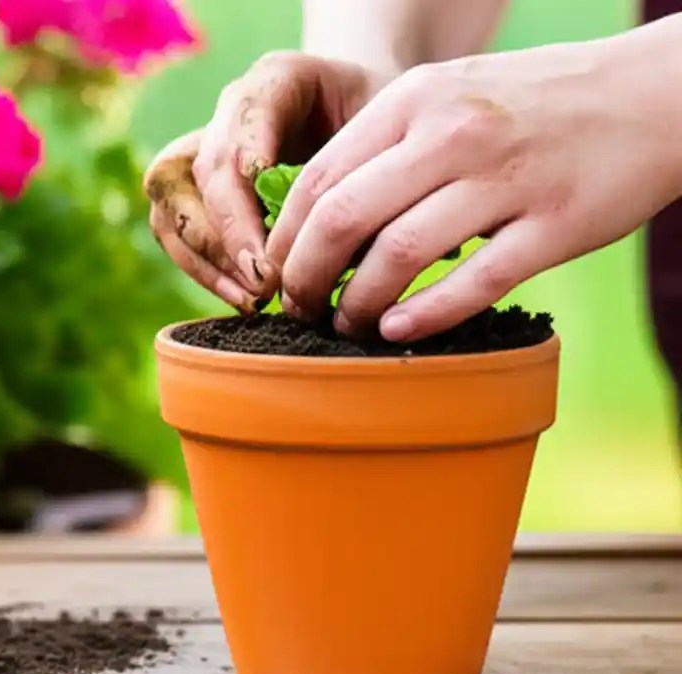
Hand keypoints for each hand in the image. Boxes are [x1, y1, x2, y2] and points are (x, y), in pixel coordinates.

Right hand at [142, 52, 393, 310]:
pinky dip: (205, 271)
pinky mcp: (194, 194)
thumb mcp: (391, 129)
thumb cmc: (386, 126)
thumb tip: (338, 238)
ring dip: (209, 258)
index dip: (247, 164)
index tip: (264, 203)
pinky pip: (176, 234)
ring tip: (251, 297)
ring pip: (173, 204)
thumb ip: (360, 166)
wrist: (372, 121)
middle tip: (265, 278)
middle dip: (229, 231)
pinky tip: (244, 300)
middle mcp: (227, 113)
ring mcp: (203, 152)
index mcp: (275, 80)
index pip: (247, 117)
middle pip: (202, 169)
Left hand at [266, 35, 681, 341]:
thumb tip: (314, 216)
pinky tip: (397, 332)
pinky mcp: (554, 226)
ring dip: (357, 303)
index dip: (284, 237)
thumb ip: (384, 145)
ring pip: (398, 255)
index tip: (275, 272)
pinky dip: (424, 315)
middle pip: (343, 219)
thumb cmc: (533, 104)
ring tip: (347, 324)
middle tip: (299, 308)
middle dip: (305, 277)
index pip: (318, 179)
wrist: (653, 96)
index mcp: (414, 100)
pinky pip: (474, 281)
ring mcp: (505, 179)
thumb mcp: (448, 96)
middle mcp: (452, 134)